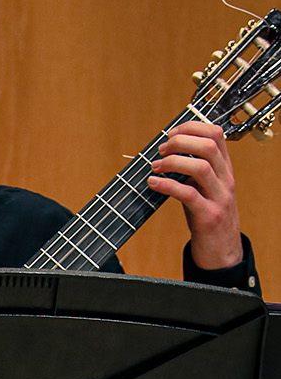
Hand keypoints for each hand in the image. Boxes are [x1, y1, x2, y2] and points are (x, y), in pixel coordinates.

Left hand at [146, 121, 242, 269]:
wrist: (222, 250)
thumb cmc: (207, 215)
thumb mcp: (203, 187)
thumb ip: (191, 169)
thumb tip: (165, 152)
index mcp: (224, 169)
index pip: (216, 134)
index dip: (191, 127)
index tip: (170, 134)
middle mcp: (225, 180)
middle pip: (209, 146)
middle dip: (180, 142)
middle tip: (160, 149)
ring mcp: (219, 197)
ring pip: (201, 167)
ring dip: (172, 162)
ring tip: (155, 167)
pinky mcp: (209, 216)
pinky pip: (189, 194)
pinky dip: (167, 185)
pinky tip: (153, 184)